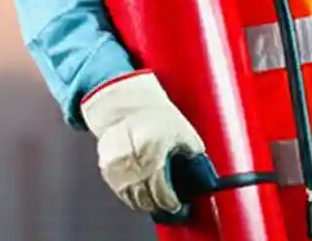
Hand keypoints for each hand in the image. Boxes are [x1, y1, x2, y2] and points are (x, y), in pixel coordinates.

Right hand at [79, 70, 205, 216]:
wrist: (128, 105)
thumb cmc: (158, 117)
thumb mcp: (184, 133)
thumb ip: (194, 155)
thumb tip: (206, 176)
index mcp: (154, 154)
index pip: (161, 192)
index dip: (171, 203)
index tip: (177, 205)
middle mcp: (132, 162)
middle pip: (145, 198)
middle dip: (158, 203)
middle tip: (168, 203)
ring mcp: (116, 166)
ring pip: (130, 197)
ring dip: (144, 201)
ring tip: (156, 196)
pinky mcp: (105, 166)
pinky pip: (119, 189)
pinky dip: (130, 192)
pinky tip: (141, 187)